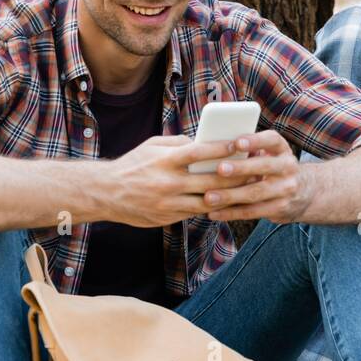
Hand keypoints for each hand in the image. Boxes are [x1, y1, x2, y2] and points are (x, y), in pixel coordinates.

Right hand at [104, 134, 253, 227]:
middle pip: (209, 180)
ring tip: (247, 188)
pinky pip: (195, 212)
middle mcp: (168, 183)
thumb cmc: (133, 164)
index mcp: (164, 161)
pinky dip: (212, 207)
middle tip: (253, 169)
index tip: (239, 144)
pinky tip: (227, 202)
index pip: (199, 153)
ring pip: (206, 201)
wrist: (106, 193)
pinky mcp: (167, 218)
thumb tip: (205, 141)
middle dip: (234, 176)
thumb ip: (178, 143)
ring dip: (228, 195)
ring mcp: (168, 204)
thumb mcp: (152, 145)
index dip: (221, 149)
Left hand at [197, 129, 318, 224]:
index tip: (237, 142)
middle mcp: (288, 168)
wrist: (306, 193)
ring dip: (230, 196)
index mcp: (283, 150)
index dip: (255, 141)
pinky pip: (252, 212)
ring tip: (209, 197)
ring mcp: (285, 190)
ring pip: (256, 193)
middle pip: (264, 167)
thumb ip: (252, 151)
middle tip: (219, 169)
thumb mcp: (272, 155)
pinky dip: (231, 213)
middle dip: (241, 168)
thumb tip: (217, 149)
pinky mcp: (279, 209)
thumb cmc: (275, 168)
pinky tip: (214, 213)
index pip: (272, 140)